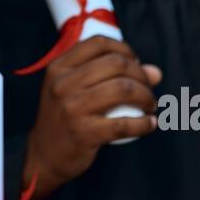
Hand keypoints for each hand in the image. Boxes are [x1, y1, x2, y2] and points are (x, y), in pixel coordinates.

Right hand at [23, 36, 160, 199]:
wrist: (43, 155)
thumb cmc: (64, 117)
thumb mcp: (75, 90)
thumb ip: (111, 75)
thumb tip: (155, 72)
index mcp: (59, 67)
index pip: (99, 43)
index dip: (124, 49)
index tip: (135, 64)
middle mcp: (63, 83)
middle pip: (116, 64)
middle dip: (140, 75)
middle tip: (146, 89)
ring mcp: (72, 108)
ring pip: (123, 89)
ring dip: (146, 96)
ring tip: (150, 105)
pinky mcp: (83, 132)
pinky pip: (124, 124)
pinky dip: (144, 123)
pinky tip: (150, 124)